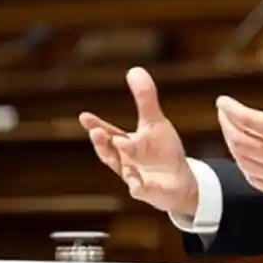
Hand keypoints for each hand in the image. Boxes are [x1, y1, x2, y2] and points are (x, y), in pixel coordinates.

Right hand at [78, 67, 198, 216]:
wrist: (178, 183)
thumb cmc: (162, 152)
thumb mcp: (154, 122)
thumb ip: (145, 98)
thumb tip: (134, 70)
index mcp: (125, 145)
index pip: (108, 134)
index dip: (96, 125)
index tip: (84, 116)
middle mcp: (126, 162)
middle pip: (110, 153)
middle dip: (103, 143)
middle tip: (97, 132)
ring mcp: (136, 178)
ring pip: (124, 171)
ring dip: (120, 161)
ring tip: (120, 144)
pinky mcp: (149, 192)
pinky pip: (142, 191)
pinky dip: (138, 186)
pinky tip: (137, 181)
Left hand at [217, 55, 262, 207]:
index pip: (248, 119)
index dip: (231, 108)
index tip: (222, 100)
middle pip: (239, 140)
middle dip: (226, 124)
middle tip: (224, 112)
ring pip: (243, 161)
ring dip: (232, 144)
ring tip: (231, 131)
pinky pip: (255, 180)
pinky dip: (245, 167)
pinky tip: (245, 159)